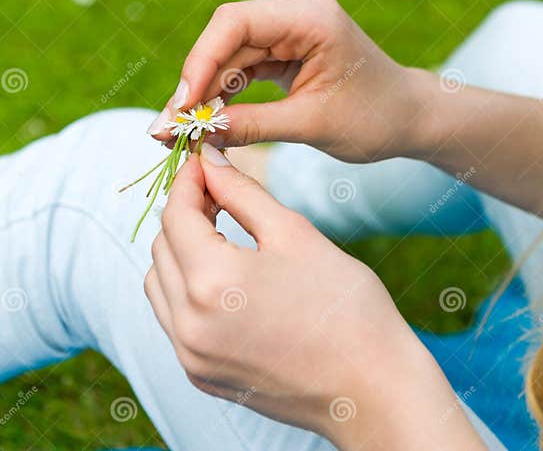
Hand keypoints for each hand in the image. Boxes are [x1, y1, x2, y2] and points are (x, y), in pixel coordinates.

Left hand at [144, 145, 422, 443]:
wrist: (373, 389)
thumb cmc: (344, 306)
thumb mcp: (293, 233)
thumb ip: (242, 192)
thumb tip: (210, 161)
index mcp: (210, 283)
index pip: (175, 216)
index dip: (188, 181)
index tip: (204, 162)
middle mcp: (189, 325)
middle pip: (162, 248)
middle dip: (184, 212)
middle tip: (219, 192)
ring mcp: (192, 357)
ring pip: (160, 284)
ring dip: (180, 250)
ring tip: (219, 230)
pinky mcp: (202, 376)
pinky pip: (174, 320)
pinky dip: (186, 288)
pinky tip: (223, 274)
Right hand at [149, 0, 428, 163]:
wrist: (409, 118)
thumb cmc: (375, 118)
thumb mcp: (312, 125)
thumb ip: (252, 125)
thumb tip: (195, 134)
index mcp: (311, 17)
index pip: (236, 23)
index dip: (200, 61)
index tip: (181, 105)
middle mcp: (296, 13)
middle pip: (227, 40)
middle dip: (196, 85)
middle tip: (166, 129)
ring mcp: (289, 29)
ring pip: (230, 57)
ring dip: (205, 94)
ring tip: (177, 133)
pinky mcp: (284, 48)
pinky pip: (243, 68)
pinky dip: (223, 96)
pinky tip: (203, 122)